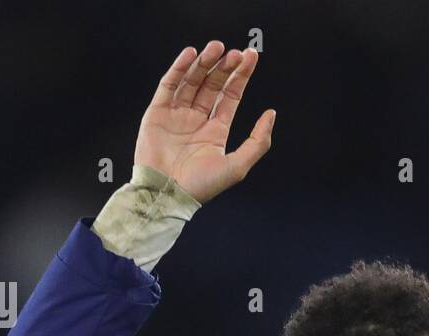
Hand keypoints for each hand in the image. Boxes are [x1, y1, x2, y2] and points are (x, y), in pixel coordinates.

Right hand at [134, 41, 274, 202]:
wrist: (166, 194)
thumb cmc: (201, 186)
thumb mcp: (238, 165)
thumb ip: (258, 141)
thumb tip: (271, 114)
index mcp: (216, 131)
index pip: (230, 96)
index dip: (240, 76)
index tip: (250, 57)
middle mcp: (196, 120)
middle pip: (212, 85)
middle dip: (224, 67)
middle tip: (234, 52)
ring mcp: (176, 115)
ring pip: (192, 81)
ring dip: (204, 63)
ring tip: (216, 48)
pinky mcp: (157, 113)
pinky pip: (169, 85)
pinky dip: (179, 68)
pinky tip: (190, 55)